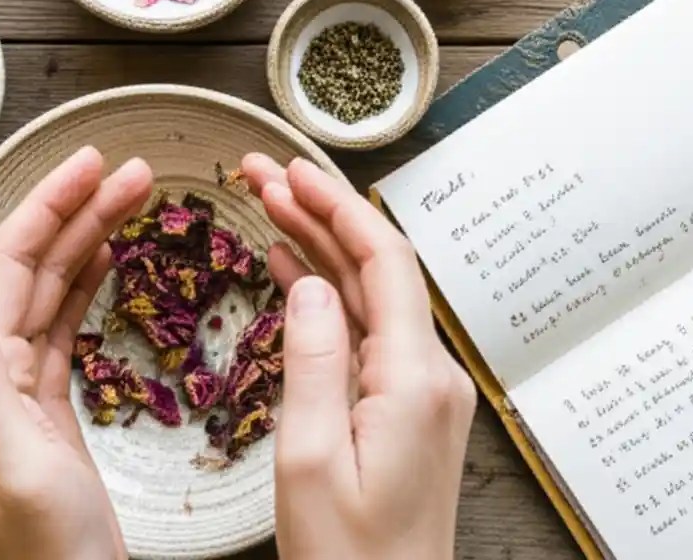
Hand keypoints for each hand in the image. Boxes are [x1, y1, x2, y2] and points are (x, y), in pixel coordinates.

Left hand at [0, 147, 152, 559]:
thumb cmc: (46, 552)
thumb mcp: (15, 469)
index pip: (7, 267)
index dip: (48, 208)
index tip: (90, 166)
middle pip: (31, 268)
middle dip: (79, 210)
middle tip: (131, 171)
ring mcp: (14, 389)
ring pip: (51, 291)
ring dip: (89, 239)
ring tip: (132, 198)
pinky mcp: (45, 408)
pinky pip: (62, 327)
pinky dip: (86, 284)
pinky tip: (106, 260)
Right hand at [242, 154, 477, 559]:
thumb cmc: (347, 558)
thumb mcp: (310, 461)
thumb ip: (313, 362)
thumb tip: (313, 282)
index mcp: (414, 380)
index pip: (383, 262)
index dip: (335, 206)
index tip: (289, 172)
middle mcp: (430, 376)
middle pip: (377, 268)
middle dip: (319, 212)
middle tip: (261, 175)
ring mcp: (423, 392)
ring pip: (372, 296)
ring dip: (322, 247)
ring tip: (267, 204)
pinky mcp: (408, 408)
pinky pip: (369, 334)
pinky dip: (330, 296)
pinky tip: (295, 270)